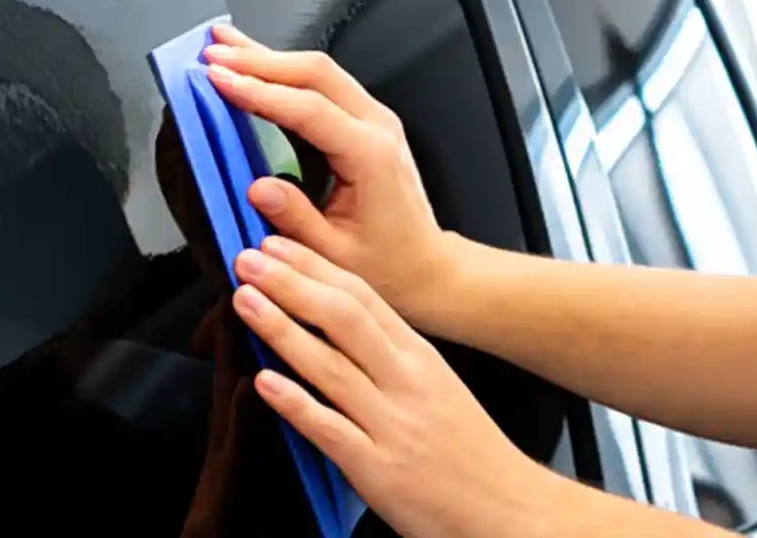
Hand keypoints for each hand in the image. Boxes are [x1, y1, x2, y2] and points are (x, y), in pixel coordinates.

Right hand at [203, 26, 448, 323]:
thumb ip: (294, 219)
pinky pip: (324, 84)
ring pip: (319, 71)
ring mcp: (375, 119)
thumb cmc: (385, 262)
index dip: (259, 91)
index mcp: (370, 156)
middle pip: (315, 73)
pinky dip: (286, 72)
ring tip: (224, 48)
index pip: (308, 108)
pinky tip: (257, 66)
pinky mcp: (365, 121)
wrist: (422, 263)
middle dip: (258, 60)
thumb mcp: (333, 254)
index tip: (219, 80)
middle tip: (212, 55)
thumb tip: (257, 188)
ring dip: (269, 58)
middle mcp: (377, 127)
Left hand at [231, 236, 563, 537]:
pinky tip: (263, 382)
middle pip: (343, 318)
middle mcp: (407, 382)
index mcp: (421, 358)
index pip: (363, 297)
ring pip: (329, 365)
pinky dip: (294, 403)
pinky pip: (329, 429)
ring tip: (245, 301)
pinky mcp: (379, 469)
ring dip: (280, 329)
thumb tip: (339, 325)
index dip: (315, 267)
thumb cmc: (471, 453)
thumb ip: (393, 357)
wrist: (511, 510)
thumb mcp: (440, 387)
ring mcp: (393, 424)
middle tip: (249, 259)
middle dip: (291, 283)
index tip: (280, 246)